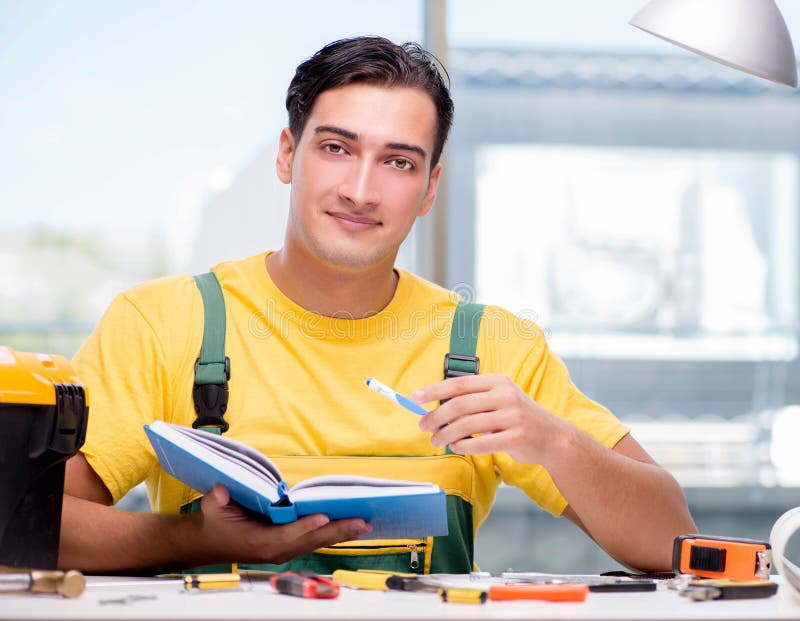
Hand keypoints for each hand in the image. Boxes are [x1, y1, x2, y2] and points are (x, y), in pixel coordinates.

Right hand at [196, 485, 371, 564]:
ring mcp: (284, 551)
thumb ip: (218, 499)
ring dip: (342, 534)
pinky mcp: (289, 547)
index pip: (286, 535)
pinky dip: (333, 535)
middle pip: (311, 541)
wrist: (210, 542)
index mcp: (259, 542)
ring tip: (364, 526)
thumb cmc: (215, 523)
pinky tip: (350, 529)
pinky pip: (314, 541)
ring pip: (317, 543)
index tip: (323, 517)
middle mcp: (276, 550)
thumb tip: (223, 490)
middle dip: (337, 532)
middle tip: (361, 523)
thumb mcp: (212, 507)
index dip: (305, 527)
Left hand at [412, 374, 567, 463]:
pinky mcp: (517, 437)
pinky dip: (465, 446)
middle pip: (460, 404)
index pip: (459, 383)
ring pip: (468, 425)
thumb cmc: (517, 417)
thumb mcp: (499, 400)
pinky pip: (482, 443)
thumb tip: (437, 409)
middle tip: (423, 426)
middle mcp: (505, 395)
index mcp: (498, 381)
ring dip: (447, 434)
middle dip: (437, 416)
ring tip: (436, 440)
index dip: (435, 390)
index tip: (415, 398)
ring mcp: (513, 416)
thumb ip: (473, 401)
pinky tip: (456, 447)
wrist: (552, 437)